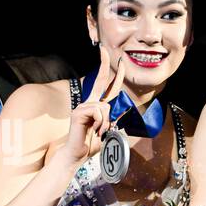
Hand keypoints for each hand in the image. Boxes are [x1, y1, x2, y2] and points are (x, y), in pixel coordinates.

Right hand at [50, 44, 125, 173]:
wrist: (78, 154)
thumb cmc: (92, 144)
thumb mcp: (108, 131)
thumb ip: (115, 120)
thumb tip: (126, 110)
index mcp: (97, 106)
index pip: (107, 86)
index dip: (114, 74)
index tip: (119, 61)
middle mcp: (89, 102)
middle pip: (101, 80)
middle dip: (105, 64)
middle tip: (107, 50)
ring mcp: (83, 106)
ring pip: (106, 106)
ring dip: (107, 123)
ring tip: (99, 131)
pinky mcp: (79, 112)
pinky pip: (98, 112)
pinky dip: (101, 124)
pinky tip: (93, 130)